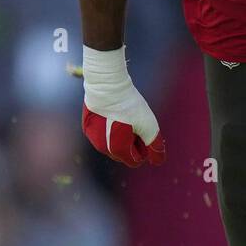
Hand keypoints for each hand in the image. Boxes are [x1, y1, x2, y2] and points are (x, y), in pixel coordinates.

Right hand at [81, 46, 165, 167]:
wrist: (106, 84)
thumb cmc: (129, 105)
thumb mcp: (149, 126)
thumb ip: (154, 146)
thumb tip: (158, 161)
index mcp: (116, 150)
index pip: (135, 161)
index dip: (143, 148)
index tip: (144, 131)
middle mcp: (101, 147)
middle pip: (123, 153)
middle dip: (131, 143)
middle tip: (136, 123)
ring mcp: (92, 137)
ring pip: (111, 144)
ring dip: (121, 135)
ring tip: (126, 118)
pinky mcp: (87, 126)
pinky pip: (102, 133)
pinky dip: (110, 128)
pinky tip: (116, 114)